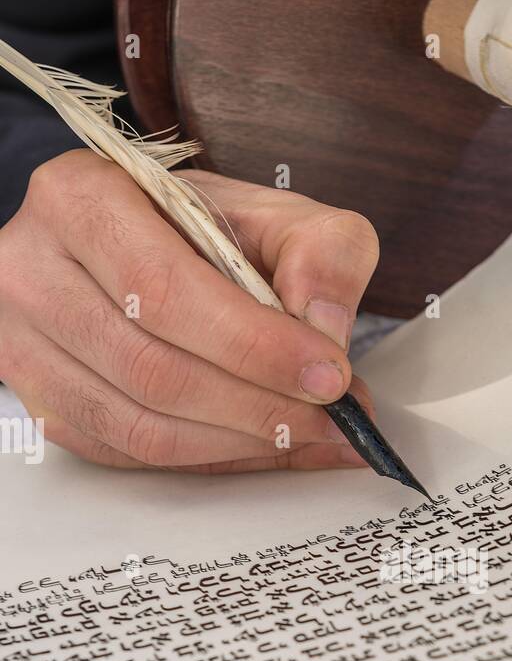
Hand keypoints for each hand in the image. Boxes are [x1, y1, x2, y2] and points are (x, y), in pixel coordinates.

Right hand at [0, 150, 379, 471]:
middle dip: (258, 405)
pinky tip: (265, 448)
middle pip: (152, 369)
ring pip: (139, 426)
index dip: (254, 345)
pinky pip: (131, 455)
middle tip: (332, 419)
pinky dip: (211, 460)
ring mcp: (25, 347)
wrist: (138, 246)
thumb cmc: (200, 229)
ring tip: (310, 434)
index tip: (329, 375)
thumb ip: (321, 252)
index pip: (166, 289)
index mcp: (84, 201)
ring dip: (239, 442)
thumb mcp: (274, 212)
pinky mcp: (45, 405)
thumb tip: (327, 331)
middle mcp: (34, 271)